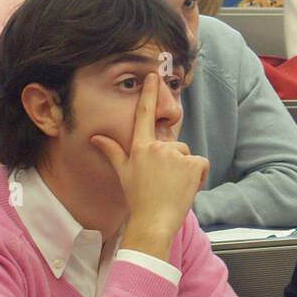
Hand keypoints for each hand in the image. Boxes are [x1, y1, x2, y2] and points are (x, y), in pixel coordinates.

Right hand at [92, 73, 208, 255]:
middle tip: (164, 182)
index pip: (144, 114)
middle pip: (174, 144)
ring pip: (187, 155)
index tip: (154, 75)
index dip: (149, 94)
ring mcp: (176, 155)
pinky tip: (186, 188)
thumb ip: (112, 151)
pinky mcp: (192, 164)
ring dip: (185, 170)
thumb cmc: (137, 198)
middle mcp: (158, 147)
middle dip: (174, 160)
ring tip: (173, 187)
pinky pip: (201, 164)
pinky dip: (198, 176)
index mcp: (140, 147)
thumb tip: (96, 137)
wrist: (152, 221)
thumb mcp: (123, 173)